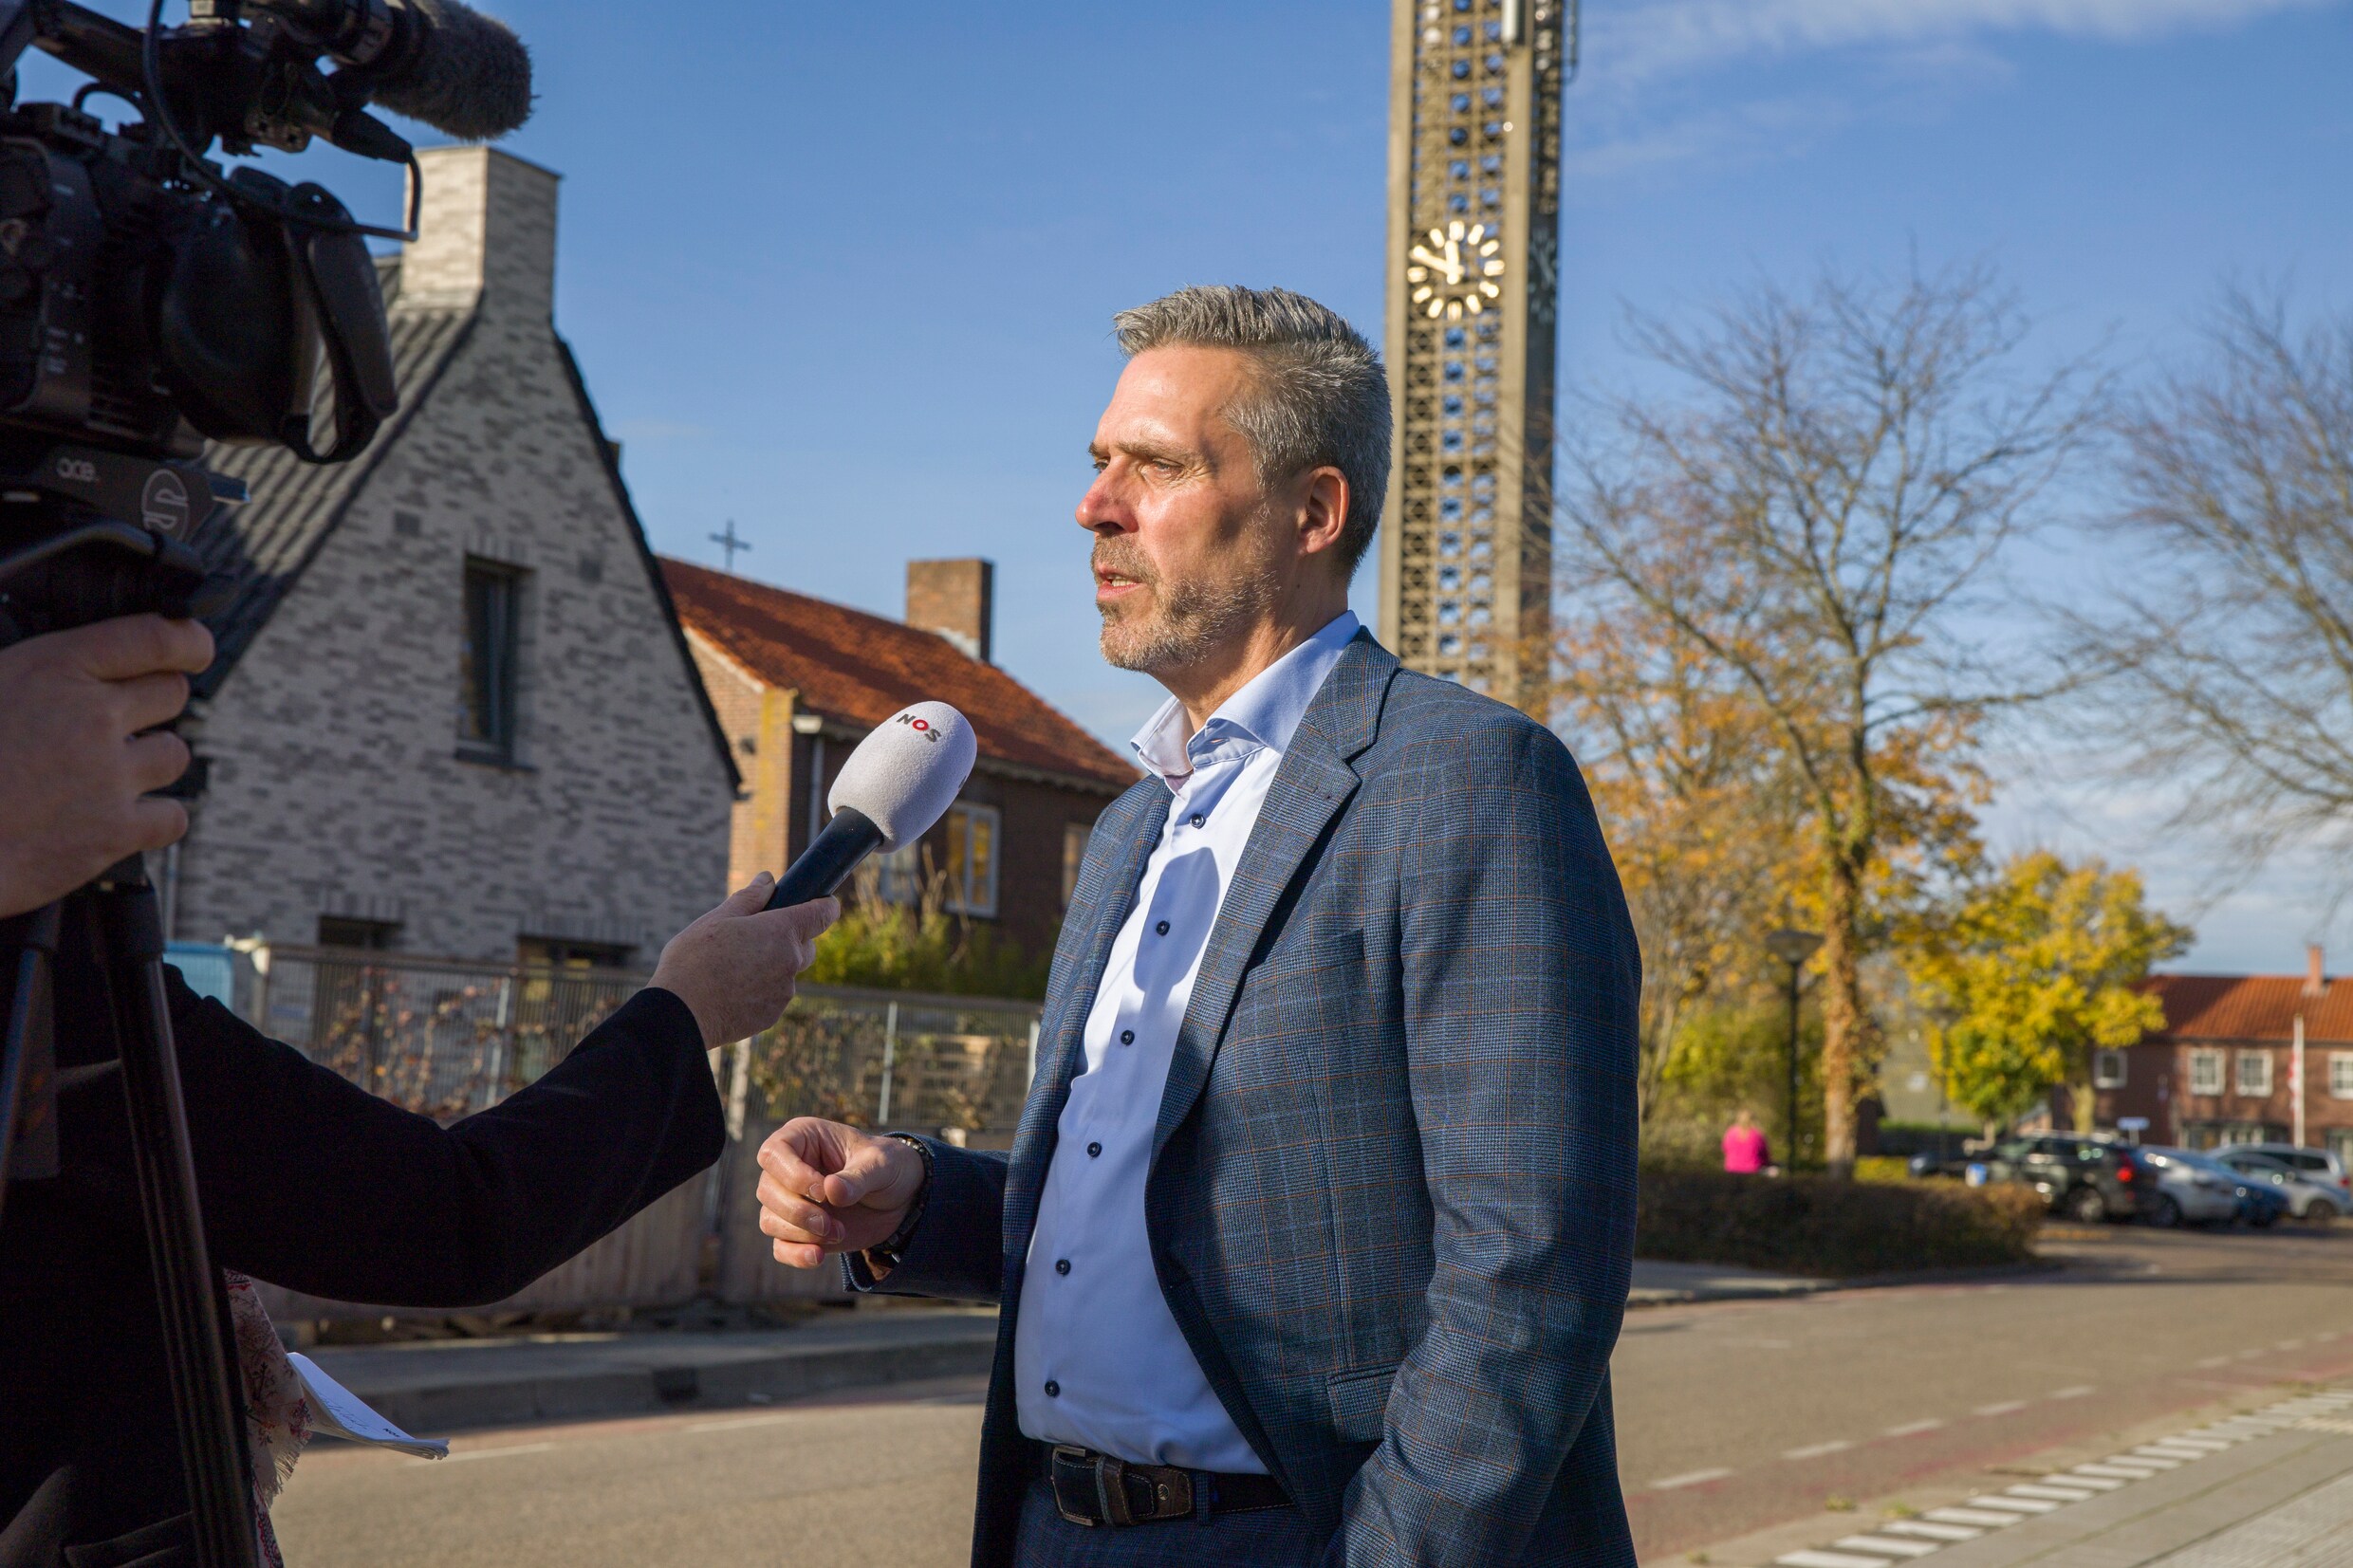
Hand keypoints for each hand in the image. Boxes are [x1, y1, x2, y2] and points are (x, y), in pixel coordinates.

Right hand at [0, 615, 213, 918]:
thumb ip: (33, 673)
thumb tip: (65, 671)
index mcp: (52, 670)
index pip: (153, 638)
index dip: (187, 641)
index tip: (194, 649)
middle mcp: (91, 716)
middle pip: (172, 693)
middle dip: (152, 703)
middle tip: (118, 722)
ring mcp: (109, 774)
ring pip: (174, 753)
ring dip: (149, 760)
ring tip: (105, 773)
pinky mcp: (116, 830)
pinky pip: (173, 816)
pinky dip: (154, 819)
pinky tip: (120, 818)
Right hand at [648, 874, 837, 1047]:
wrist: (679, 1015)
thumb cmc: (694, 960)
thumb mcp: (717, 919)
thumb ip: (749, 899)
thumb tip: (767, 881)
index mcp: (781, 931)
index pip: (823, 914)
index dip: (825, 905)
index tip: (822, 903)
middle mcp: (790, 962)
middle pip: (806, 946)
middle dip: (790, 938)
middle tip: (756, 937)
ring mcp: (783, 992)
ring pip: (787, 973)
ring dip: (772, 967)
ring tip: (733, 968)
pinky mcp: (772, 1015)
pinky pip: (774, 996)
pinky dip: (761, 991)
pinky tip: (731, 990)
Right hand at [756, 1119, 926, 1268]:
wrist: (901, 1197)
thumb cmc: (888, 1167)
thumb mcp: (882, 1164)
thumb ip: (858, 1177)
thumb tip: (830, 1190)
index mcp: (803, 1138)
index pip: (773, 1152)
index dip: (792, 1175)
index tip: (823, 1192)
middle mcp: (789, 1168)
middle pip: (767, 1191)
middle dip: (799, 1212)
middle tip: (832, 1223)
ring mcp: (790, 1200)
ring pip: (769, 1220)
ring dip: (802, 1233)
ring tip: (838, 1231)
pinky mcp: (797, 1229)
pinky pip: (780, 1246)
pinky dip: (795, 1255)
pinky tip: (818, 1256)